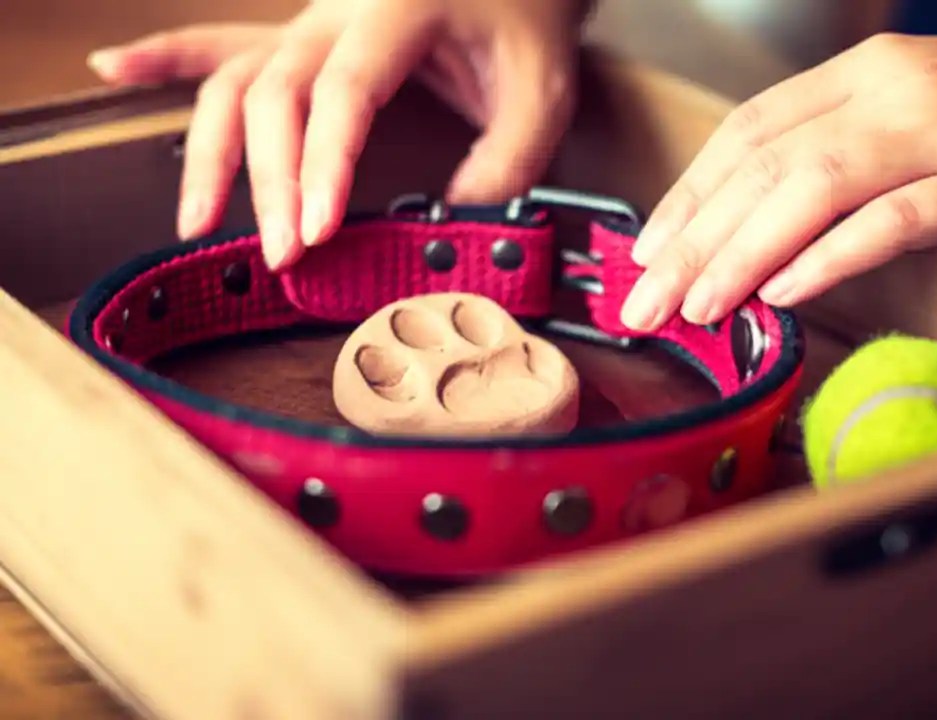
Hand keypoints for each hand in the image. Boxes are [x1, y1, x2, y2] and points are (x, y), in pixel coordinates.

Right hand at [87, 0, 590, 270]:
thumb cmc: (526, 19)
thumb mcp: (543, 89)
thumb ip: (507, 158)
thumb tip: (451, 222)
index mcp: (398, 10)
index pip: (345, 91)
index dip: (324, 164)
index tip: (315, 229)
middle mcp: (340, 10)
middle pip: (276, 91)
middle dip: (269, 178)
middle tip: (281, 252)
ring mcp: (313, 19)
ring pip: (238, 76)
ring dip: (212, 149)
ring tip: (194, 217)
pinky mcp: (305, 34)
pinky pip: (227, 42)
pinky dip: (169, 56)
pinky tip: (118, 68)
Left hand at [618, 9, 936, 331]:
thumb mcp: (923, 103)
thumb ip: (851, 144)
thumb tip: (773, 217)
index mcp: (864, 74)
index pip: (748, 133)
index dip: (688, 194)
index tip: (647, 250)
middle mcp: (889, 94)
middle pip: (762, 165)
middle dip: (691, 238)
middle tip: (641, 301)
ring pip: (811, 190)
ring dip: (742, 254)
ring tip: (695, 307)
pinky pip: (894, 219)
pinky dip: (833, 256)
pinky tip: (787, 294)